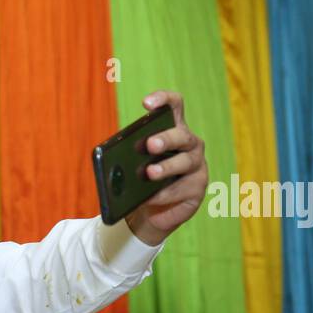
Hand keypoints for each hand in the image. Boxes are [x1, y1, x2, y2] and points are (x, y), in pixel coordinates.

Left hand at [127, 90, 207, 245]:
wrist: (152, 212)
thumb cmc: (142, 181)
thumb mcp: (132, 166)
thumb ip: (127, 157)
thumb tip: (114, 161)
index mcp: (172, 129)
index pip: (174, 105)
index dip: (164, 100)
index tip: (146, 103)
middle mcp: (189, 143)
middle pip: (181, 135)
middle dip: (166, 138)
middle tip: (150, 145)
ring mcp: (197, 165)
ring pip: (185, 161)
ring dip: (166, 167)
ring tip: (150, 173)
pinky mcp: (198, 187)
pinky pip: (183, 188)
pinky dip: (164, 194)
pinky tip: (150, 197)